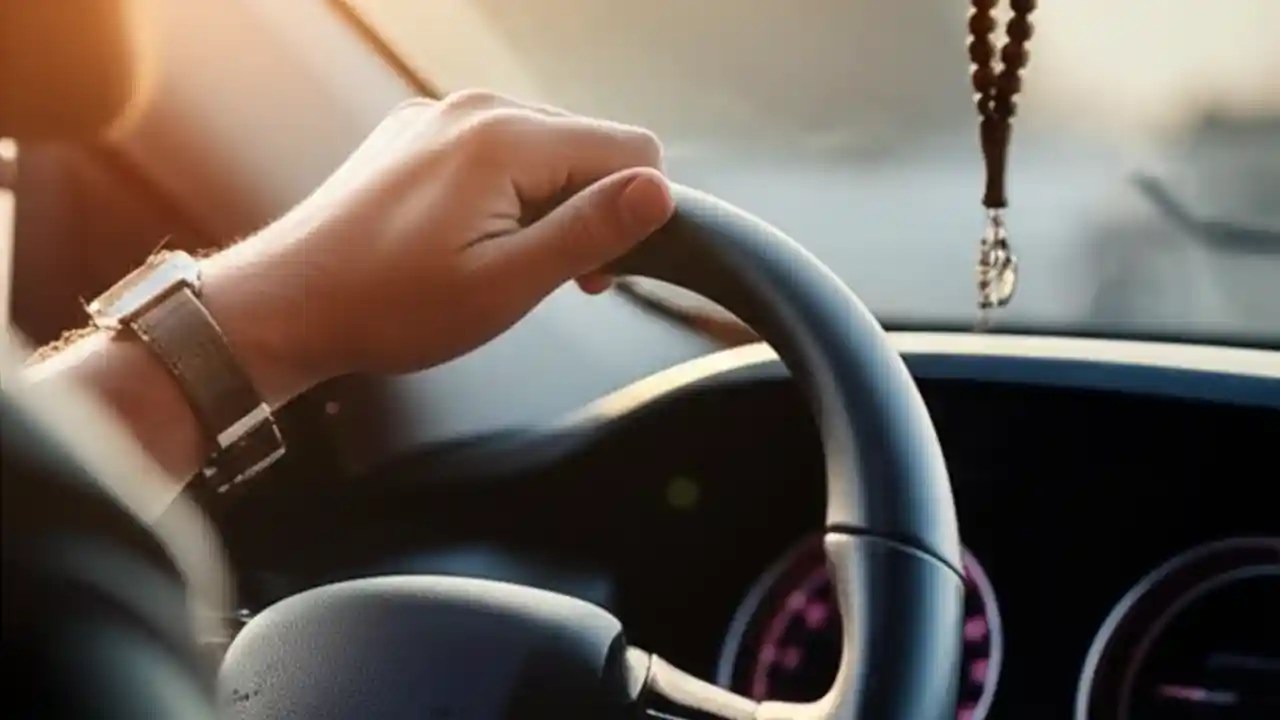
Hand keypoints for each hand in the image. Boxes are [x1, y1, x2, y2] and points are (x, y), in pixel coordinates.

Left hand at [199, 91, 673, 402]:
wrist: (287, 305)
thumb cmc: (387, 305)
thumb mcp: (507, 284)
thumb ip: (590, 231)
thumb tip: (659, 192)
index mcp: (503, 138)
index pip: (630, 149)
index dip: (633, 214)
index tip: (595, 269)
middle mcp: (474, 109)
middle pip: (588, 145)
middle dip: (588, 210)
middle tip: (548, 276)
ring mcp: (442, 117)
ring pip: (545, 149)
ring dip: (546, 205)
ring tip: (503, 262)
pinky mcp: (420, 135)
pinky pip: (497, 152)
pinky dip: (506, 194)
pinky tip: (470, 240)